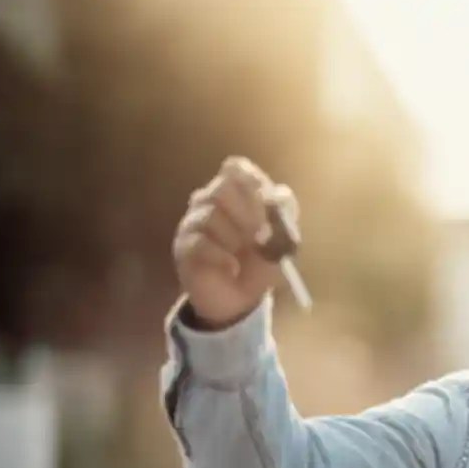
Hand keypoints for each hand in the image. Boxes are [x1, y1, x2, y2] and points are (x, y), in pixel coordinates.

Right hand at [172, 157, 297, 328]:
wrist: (240, 299)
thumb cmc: (261, 263)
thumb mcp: (284, 241)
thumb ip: (285, 214)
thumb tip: (278, 195)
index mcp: (238, 194)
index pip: (235, 168)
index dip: (251, 181)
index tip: (267, 201)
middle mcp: (212, 201)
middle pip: (222, 188)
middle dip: (247, 214)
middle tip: (261, 237)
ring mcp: (194, 222)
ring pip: (210, 215)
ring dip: (234, 239)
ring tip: (242, 258)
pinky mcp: (184, 246)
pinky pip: (200, 243)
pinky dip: (221, 257)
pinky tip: (231, 268)